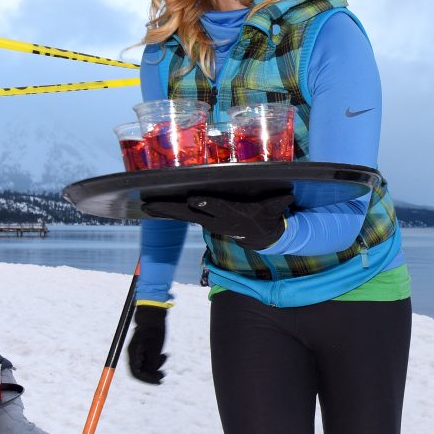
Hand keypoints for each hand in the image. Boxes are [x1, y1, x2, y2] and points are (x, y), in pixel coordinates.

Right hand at [125, 302, 167, 383]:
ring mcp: (138, 352)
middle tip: (164, 374)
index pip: (136, 373)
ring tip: (165, 356)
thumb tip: (150, 376)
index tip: (158, 381)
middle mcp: (133, 354)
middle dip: (152, 375)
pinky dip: (157, 361)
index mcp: (133, 353)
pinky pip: (149, 361)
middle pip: (140, 372)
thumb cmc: (154, 330)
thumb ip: (151, 362)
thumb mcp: (155, 347)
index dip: (147, 380)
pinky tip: (164, 354)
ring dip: (156, 367)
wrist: (153, 316)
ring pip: (146, 367)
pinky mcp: (144, 350)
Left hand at [144, 193, 290, 250]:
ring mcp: (207, 221)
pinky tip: (151, 209)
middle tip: (150, 205)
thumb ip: (279, 203)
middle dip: (170, 209)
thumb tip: (289, 195)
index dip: (207, 205)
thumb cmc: (266, 217)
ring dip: (163, 211)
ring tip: (145, 206)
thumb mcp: (274, 210)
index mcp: (232, 214)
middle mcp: (216, 220)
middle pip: (190, 214)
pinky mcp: (202, 220)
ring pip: (182, 215)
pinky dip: (166, 212)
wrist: (259, 238)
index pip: (218, 208)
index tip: (194, 200)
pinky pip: (181, 216)